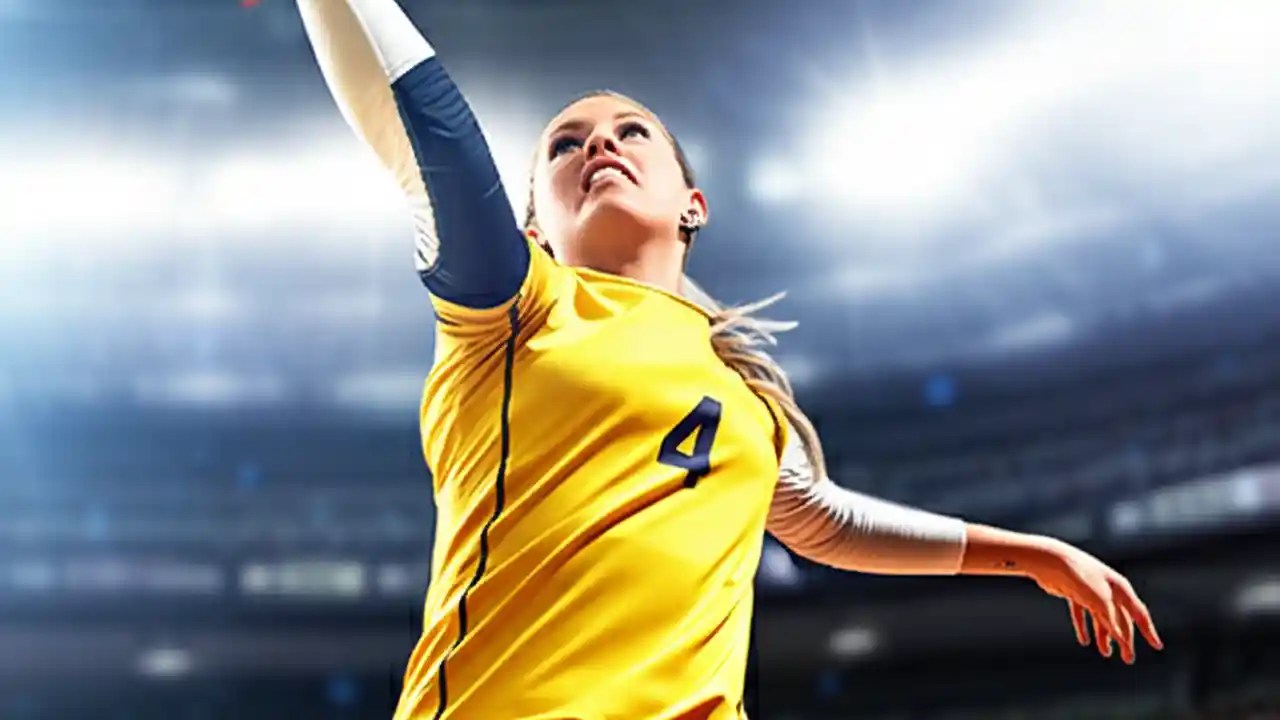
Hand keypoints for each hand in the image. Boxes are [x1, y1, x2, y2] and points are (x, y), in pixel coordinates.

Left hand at [1027, 539, 1162, 663]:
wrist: (1051, 561)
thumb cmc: (1079, 577)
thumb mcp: (1100, 602)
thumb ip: (1112, 621)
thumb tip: (1122, 640)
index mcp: (1120, 588)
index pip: (1139, 613)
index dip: (1149, 631)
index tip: (1157, 646)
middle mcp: (1108, 589)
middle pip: (1121, 619)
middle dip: (1125, 640)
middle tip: (1127, 659)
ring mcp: (1091, 591)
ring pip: (1102, 618)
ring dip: (1105, 636)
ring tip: (1105, 653)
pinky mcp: (1074, 593)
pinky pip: (1083, 614)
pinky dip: (1084, 627)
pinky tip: (1084, 640)